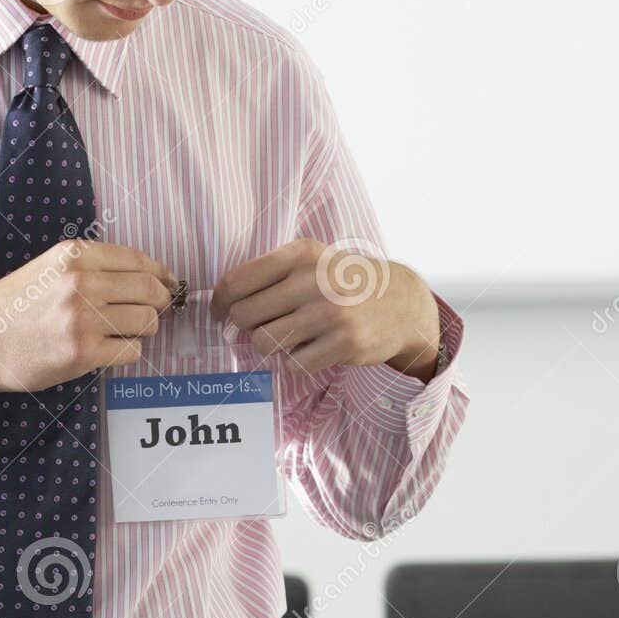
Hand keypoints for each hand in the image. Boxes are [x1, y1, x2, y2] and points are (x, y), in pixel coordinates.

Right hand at [0, 241, 178, 417]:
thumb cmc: (11, 308)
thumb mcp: (47, 269)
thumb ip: (90, 267)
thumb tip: (146, 277)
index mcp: (74, 255)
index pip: (138, 260)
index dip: (161, 275)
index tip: (168, 285)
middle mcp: (81, 282)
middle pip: (150, 290)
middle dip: (160, 303)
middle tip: (154, 313)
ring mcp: (83, 319)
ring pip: (147, 321)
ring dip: (143, 330)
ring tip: (122, 333)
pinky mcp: (82, 353)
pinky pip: (131, 351)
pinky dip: (126, 352)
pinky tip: (106, 351)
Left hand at [209, 239, 440, 379]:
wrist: (400, 302)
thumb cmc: (343, 282)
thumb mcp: (311, 260)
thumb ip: (268, 275)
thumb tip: (222, 308)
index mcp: (300, 254)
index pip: (237, 282)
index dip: (219, 303)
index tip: (219, 312)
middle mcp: (314, 280)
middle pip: (244, 316)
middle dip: (245, 326)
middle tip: (261, 326)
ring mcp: (330, 313)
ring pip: (264, 343)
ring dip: (270, 345)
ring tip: (290, 336)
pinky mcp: (344, 343)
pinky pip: (293, 363)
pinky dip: (296, 361)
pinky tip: (313, 348)